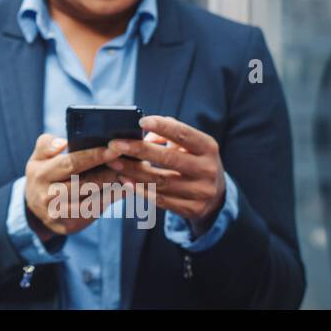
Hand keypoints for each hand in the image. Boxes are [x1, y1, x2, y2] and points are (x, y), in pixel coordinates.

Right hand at [24, 134, 123, 238]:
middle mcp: (47, 196)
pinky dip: (108, 203)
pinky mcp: (67, 227)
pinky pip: (92, 214)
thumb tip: (63, 143)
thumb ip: (47, 144)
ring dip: (111, 190)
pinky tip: (120, 193)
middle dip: (107, 173)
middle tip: (123, 164)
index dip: (94, 156)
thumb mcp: (38, 156)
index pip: (71, 164)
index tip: (113, 150)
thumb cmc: (43, 175)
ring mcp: (57, 214)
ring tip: (125, 178)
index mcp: (42, 174)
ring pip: (91, 201)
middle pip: (85, 184)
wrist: (34, 207)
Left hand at [107, 115, 225, 234]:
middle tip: (115, 144)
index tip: (140, 121)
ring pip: (161, 182)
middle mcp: (208, 169)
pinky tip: (125, 181)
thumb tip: (143, 133)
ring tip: (114, 163)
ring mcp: (202, 192)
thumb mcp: (190, 144)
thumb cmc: (194, 160)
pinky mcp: (193, 209)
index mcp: (208, 148)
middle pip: (169, 158)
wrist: (215, 195)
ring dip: (134, 172)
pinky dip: (141, 190)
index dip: (162, 127)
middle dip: (139, 150)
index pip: (184, 135)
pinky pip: (162, 200)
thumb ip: (169, 134)